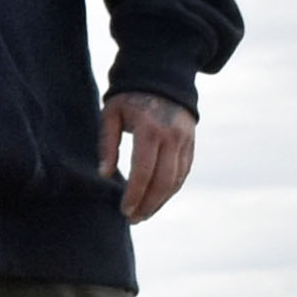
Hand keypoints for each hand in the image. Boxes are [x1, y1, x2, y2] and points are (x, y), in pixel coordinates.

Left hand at [101, 92, 195, 221]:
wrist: (162, 77)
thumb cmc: (129, 97)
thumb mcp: (111, 114)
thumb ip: (107, 144)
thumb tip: (105, 174)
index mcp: (151, 130)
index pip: (143, 172)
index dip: (135, 195)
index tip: (124, 211)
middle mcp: (173, 137)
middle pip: (164, 181)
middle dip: (149, 204)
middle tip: (134, 219)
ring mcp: (185, 141)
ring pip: (177, 180)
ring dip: (161, 201)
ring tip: (144, 214)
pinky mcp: (191, 143)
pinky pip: (184, 172)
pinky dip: (172, 189)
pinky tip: (158, 199)